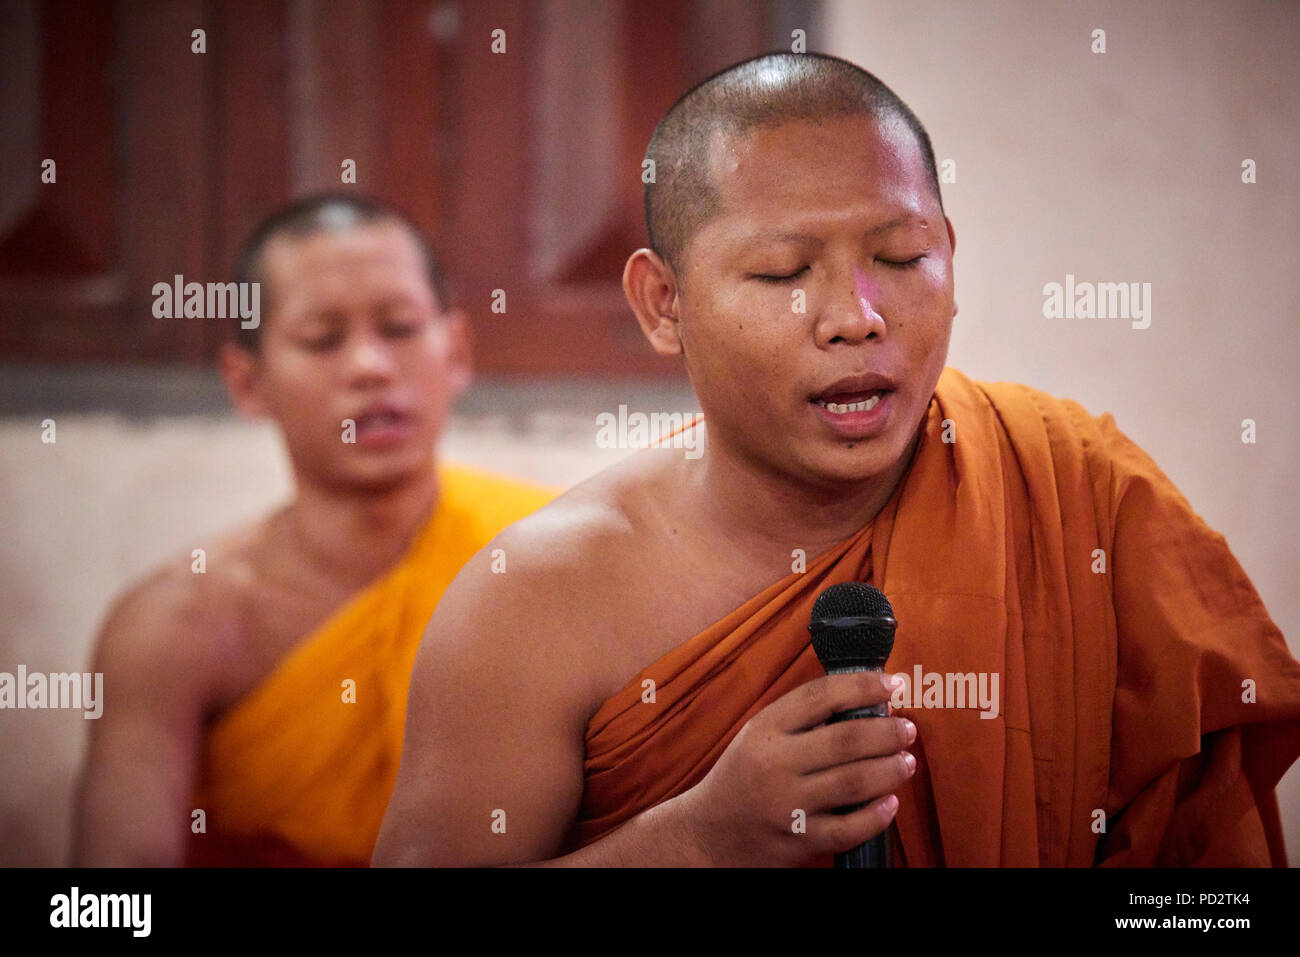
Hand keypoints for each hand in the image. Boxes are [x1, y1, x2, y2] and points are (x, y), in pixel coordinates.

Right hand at [675, 670, 914, 865]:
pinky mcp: (798, 842)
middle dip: (887, 732)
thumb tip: (863, 701)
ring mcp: (787, 806)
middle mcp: (774, 765)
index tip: (892, 683)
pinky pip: (849, 829)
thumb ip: (800, 720)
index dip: (862, 686)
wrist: (707, 833)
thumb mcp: (757, 736)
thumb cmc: (742, 777)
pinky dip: (877, 815)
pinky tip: (891, 803)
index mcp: (764, 730)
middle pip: (846, 740)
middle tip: (907, 729)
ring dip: (890, 769)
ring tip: (907, 761)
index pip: (820, 697)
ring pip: (854, 783)